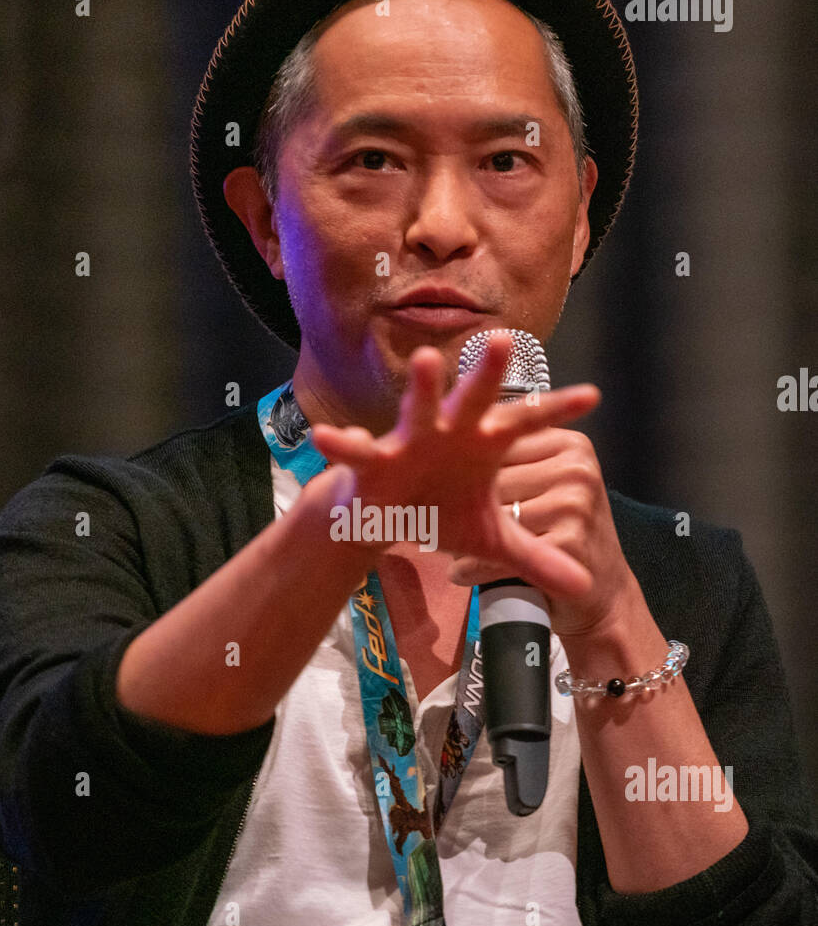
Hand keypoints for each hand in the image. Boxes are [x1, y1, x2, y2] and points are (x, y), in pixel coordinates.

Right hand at [309, 332, 599, 601]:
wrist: (384, 519)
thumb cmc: (440, 512)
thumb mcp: (492, 539)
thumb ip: (537, 558)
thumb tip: (584, 585)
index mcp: (484, 443)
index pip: (527, 423)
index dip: (557, 410)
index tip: (594, 396)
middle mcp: (450, 432)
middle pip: (474, 398)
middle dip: (488, 373)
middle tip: (504, 340)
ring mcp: (410, 441)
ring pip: (418, 409)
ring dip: (422, 387)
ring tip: (429, 360)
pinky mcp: (372, 462)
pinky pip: (357, 451)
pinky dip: (343, 445)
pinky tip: (331, 439)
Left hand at [448, 399, 640, 638]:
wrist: (605, 594)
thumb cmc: (565, 537)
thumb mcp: (550, 489)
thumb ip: (516, 463)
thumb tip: (443, 444)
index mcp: (570, 445)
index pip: (500, 444)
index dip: (470, 470)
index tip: (451, 488)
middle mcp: (576, 468)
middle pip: (493, 480)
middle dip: (468, 507)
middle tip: (451, 527)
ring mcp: (575, 503)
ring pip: (494, 516)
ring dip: (465, 539)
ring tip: (456, 551)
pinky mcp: (570, 541)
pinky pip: (501, 551)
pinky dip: (473, 567)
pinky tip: (462, 573)